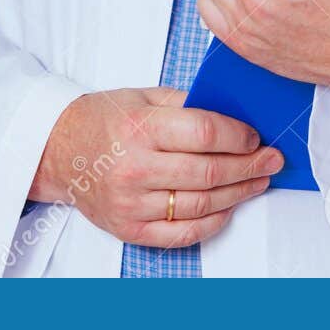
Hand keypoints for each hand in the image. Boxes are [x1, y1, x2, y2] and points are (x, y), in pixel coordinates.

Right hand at [29, 87, 280, 247]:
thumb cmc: (104, 119)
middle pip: (210, 173)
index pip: (204, 133)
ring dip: (239, 194)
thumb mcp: (142, 96)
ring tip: (258, 181)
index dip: (238, 136)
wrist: (57, 151)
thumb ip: (187, 104)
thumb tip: (236, 115)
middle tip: (272, 160)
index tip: (255, 136)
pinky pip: (183, 233)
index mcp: (139, 127)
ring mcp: (131, 203)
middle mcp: (135, 167)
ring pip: (202, 204)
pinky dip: (212, 222)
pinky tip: (228, 207)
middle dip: (250, 166)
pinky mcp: (130, 229)